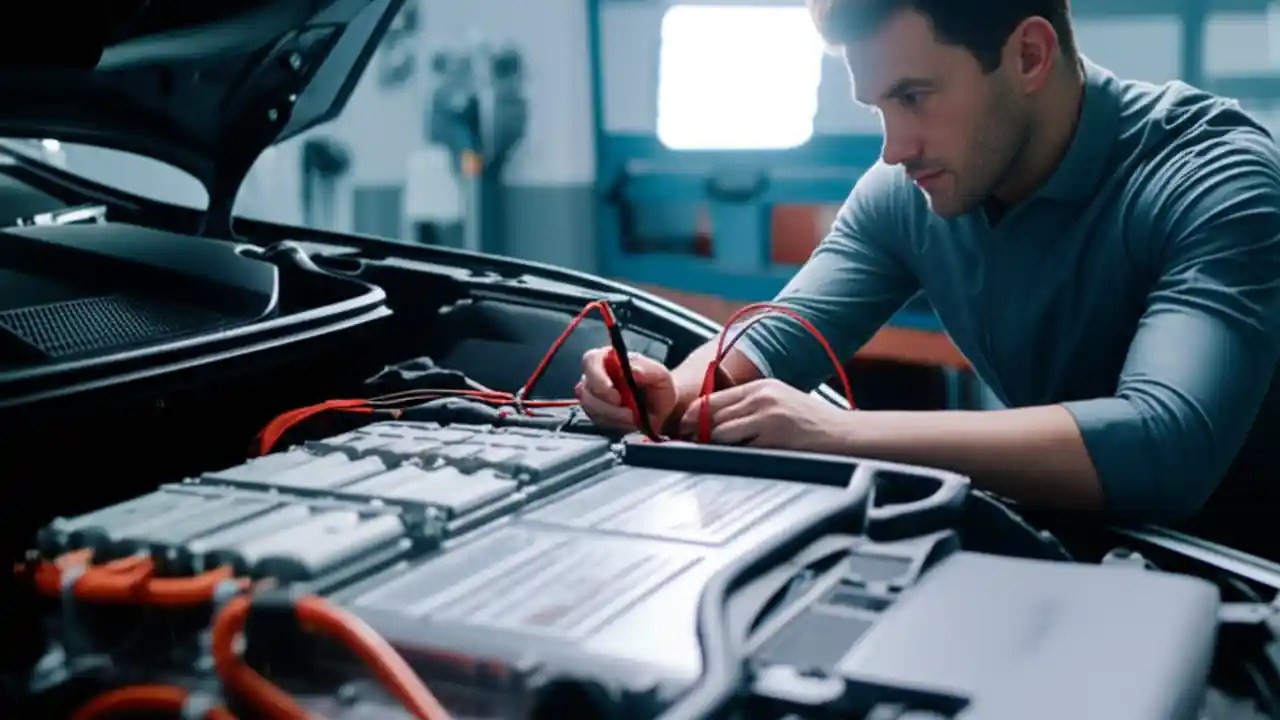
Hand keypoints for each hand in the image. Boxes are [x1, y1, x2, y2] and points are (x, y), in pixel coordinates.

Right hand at [576, 347, 677, 432]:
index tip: (611, 389)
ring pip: (590, 408)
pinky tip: (629, 421)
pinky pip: (597, 421)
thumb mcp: (660, 374)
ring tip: (634, 417)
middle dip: (607, 404)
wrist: (660, 408)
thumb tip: (633, 370)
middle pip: (586, 388)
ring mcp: (593, 395)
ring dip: (614, 416)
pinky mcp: (595, 413)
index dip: (597, 375)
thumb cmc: (657, 386)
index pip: (591, 360)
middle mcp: (596, 375)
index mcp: (609, 358)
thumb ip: (648, 370)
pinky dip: (615, 423)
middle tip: (628, 411)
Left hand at [678, 379, 850, 451]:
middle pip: (710, 415)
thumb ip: (750, 407)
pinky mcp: (773, 439)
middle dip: (695, 433)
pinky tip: (732, 461)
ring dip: (711, 446)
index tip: (682, 430)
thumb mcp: (780, 402)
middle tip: (687, 446)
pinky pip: (737, 449)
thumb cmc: (814, 424)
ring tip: (711, 455)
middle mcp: (761, 398)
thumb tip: (714, 424)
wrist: (846, 435)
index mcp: (761, 387)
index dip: (691, 416)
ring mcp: (767, 418)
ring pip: (719, 432)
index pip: (712, 398)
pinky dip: (730, 456)